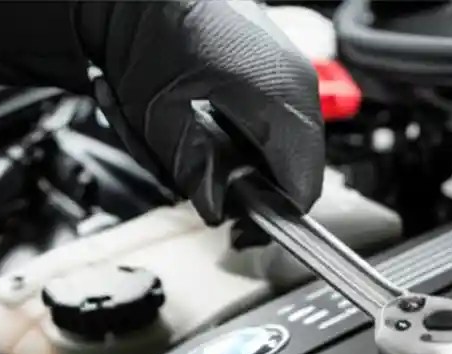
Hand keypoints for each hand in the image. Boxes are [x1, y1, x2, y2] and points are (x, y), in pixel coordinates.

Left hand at [76, 0, 324, 224]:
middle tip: (205, 185)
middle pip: (294, 166)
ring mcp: (288, 67)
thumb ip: (193, 171)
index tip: (242, 228)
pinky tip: (195, 117)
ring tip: (186, 140)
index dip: (272, 218)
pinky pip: (268, 115)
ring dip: (234, 154)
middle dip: (248, 183)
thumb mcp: (159, 115)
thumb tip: (215, 207)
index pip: (302, 187)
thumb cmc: (149, 28)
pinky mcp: (272, 60)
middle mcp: (295, 81)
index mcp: (279, 97)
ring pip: (279, 144)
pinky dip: (233, 127)